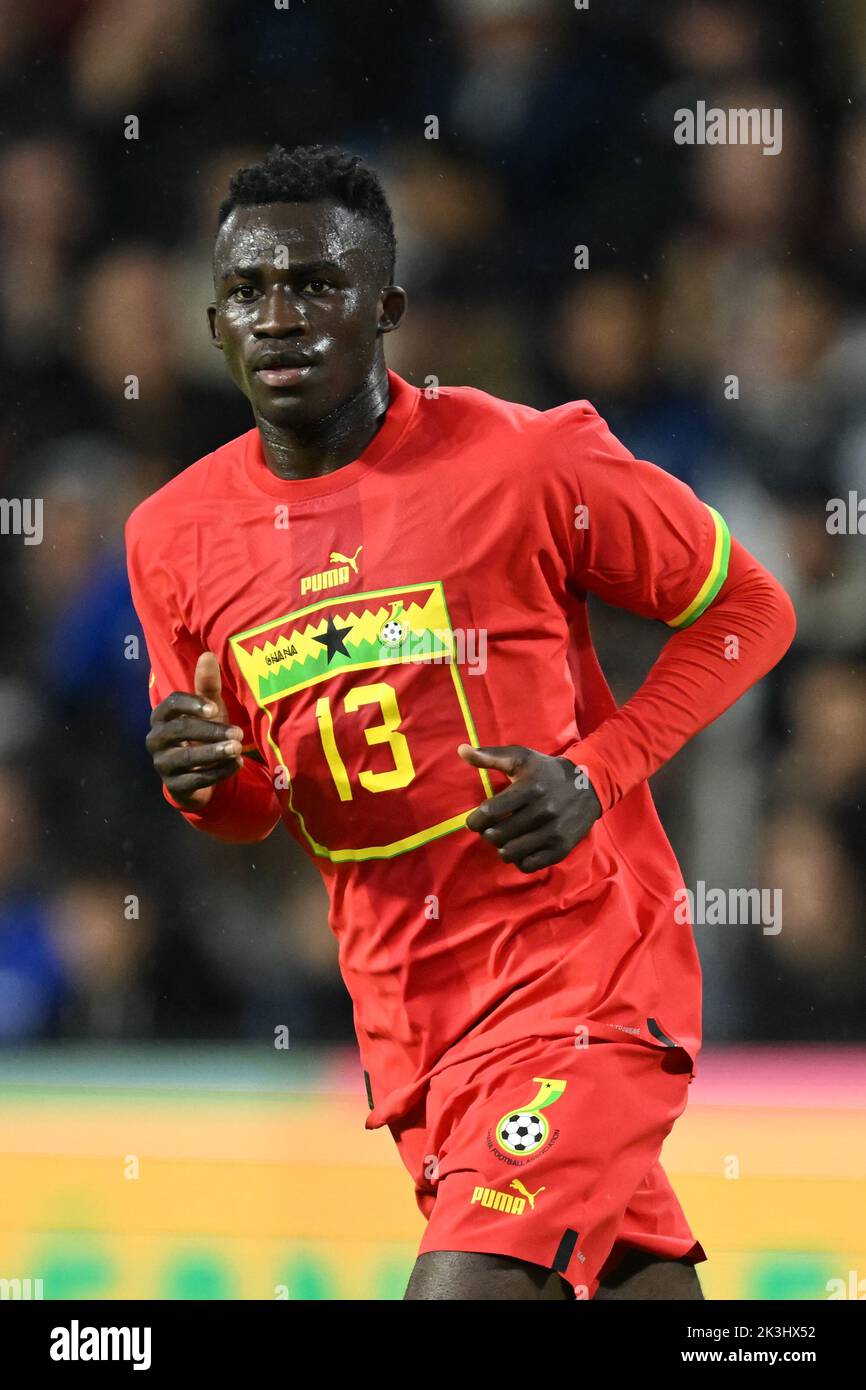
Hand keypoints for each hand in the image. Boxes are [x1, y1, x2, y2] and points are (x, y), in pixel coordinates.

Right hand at [145, 652, 243, 808]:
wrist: (194, 777)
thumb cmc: (201, 735)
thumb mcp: (207, 710)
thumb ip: (207, 686)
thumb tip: (208, 655)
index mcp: (162, 717)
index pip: (171, 704)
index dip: (192, 705)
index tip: (214, 708)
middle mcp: (156, 739)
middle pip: (180, 731)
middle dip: (210, 731)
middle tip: (238, 733)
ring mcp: (162, 764)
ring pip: (186, 758)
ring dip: (213, 753)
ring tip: (238, 749)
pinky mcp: (173, 786)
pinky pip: (196, 779)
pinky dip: (218, 772)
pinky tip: (238, 765)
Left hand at [459, 743, 601, 872]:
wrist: (588, 785)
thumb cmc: (546, 771)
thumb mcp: (520, 758)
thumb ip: (489, 756)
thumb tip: (460, 750)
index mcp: (529, 788)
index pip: (490, 812)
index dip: (475, 820)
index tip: (475, 821)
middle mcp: (542, 811)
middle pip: (497, 835)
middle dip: (488, 834)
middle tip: (491, 829)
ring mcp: (553, 832)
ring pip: (510, 853)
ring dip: (502, 848)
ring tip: (505, 839)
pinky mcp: (561, 848)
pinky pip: (528, 865)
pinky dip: (519, 860)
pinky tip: (520, 847)